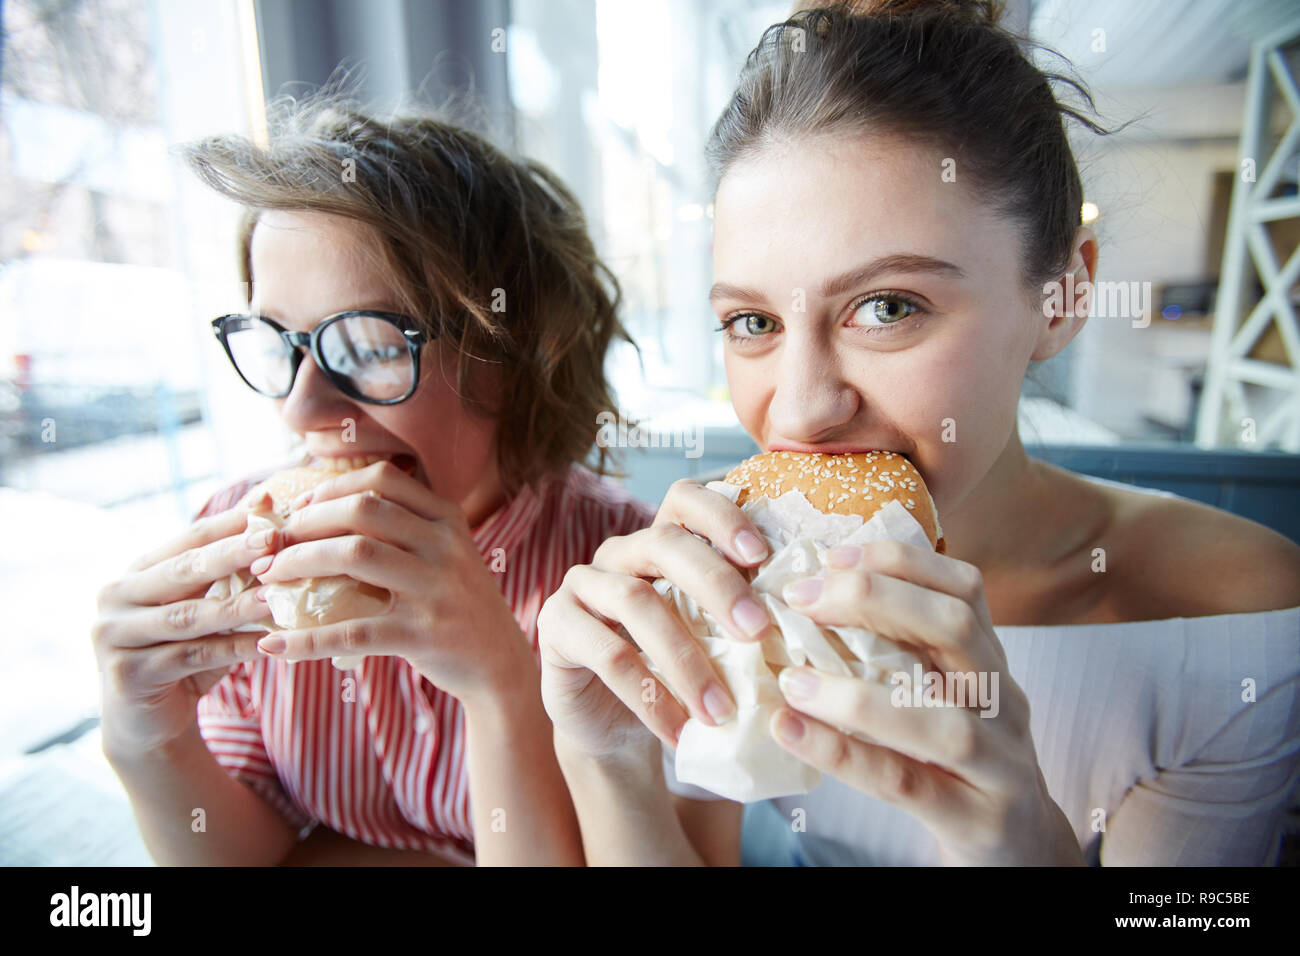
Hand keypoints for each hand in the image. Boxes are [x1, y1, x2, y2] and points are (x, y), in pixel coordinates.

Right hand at [93, 499, 276, 757]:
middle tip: (272, 538)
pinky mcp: (128, 674)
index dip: (229, 526)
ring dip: (235, 605)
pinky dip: (232, 647)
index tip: (271, 508)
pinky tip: (266, 643)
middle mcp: (116, 598)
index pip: (187, 541)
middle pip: (183, 571)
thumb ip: (228, 577)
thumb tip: (275, 521)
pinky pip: (191, 657)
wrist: (148, 726)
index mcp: (135, 574)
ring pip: (188, 617)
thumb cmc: (186, 657)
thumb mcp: (205, 612)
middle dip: (231, 554)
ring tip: (273, 595)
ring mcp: (115, 637)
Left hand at [249, 460, 532, 702]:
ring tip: (266, 580)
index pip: (382, 480)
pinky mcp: (423, 636)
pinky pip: (353, 632)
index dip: (330, 487)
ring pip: (355, 556)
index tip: (298, 509)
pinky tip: (274, 645)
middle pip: (362, 511)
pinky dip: (306, 640)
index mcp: (447, 519)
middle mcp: (446, 546)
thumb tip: (322, 510)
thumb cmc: (455, 603)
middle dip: (305, 523)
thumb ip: (404, 529)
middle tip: (271, 546)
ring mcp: (437, 590)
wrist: (497, 663)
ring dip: (298, 563)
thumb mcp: (444, 554)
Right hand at [537, 479, 774, 759]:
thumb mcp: (711, 640)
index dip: (722, 517)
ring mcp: (582, 584)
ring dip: (686, 660)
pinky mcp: (556, 626)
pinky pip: (607, 655)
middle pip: (664, 543)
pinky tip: (680, 731)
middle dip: (716, 584)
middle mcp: (619, 553)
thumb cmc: (675, 673)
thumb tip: (805, 616)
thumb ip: (739, 616)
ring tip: (721, 709)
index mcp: (661, 541)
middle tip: (758, 631)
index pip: (686, 500)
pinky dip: (650, 696)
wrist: (613, 727)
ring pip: (636, 602)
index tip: (762, 556)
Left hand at [769, 540, 1083, 865]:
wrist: (1027, 852)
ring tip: (792, 679)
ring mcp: (1001, 764)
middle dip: (876, 601)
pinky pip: (909, 784)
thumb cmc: (964, 764)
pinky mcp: (979, 821)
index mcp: (991, 664)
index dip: (900, 562)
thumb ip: (901, 657)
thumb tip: (807, 605)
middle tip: (801, 599)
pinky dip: (846, 755)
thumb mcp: (947, 699)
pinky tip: (793, 733)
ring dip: (857, 693)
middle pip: (957, 630)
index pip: (965, 589)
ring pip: (942, 719)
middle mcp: (1004, 703)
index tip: (833, 557)